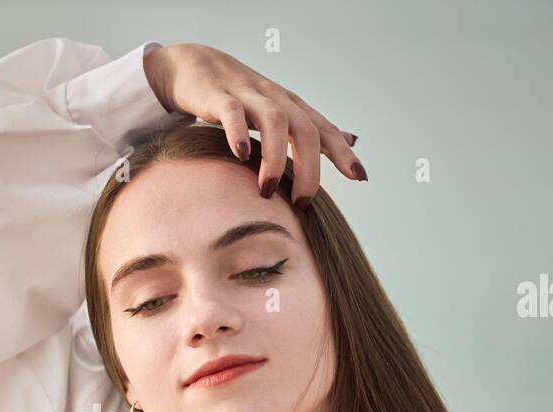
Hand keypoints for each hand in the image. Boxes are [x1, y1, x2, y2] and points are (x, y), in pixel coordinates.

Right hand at [144, 42, 365, 208]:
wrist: (192, 66)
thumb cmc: (239, 96)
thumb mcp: (281, 110)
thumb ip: (313, 128)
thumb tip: (352, 139)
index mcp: (291, 107)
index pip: (324, 130)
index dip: (343, 152)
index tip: (360, 178)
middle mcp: (276, 99)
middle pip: (305, 131)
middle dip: (309, 169)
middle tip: (302, 203)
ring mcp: (248, 96)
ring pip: (274, 121)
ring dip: (275, 158)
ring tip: (267, 189)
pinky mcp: (218, 96)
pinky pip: (233, 113)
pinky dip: (239, 133)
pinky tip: (242, 155)